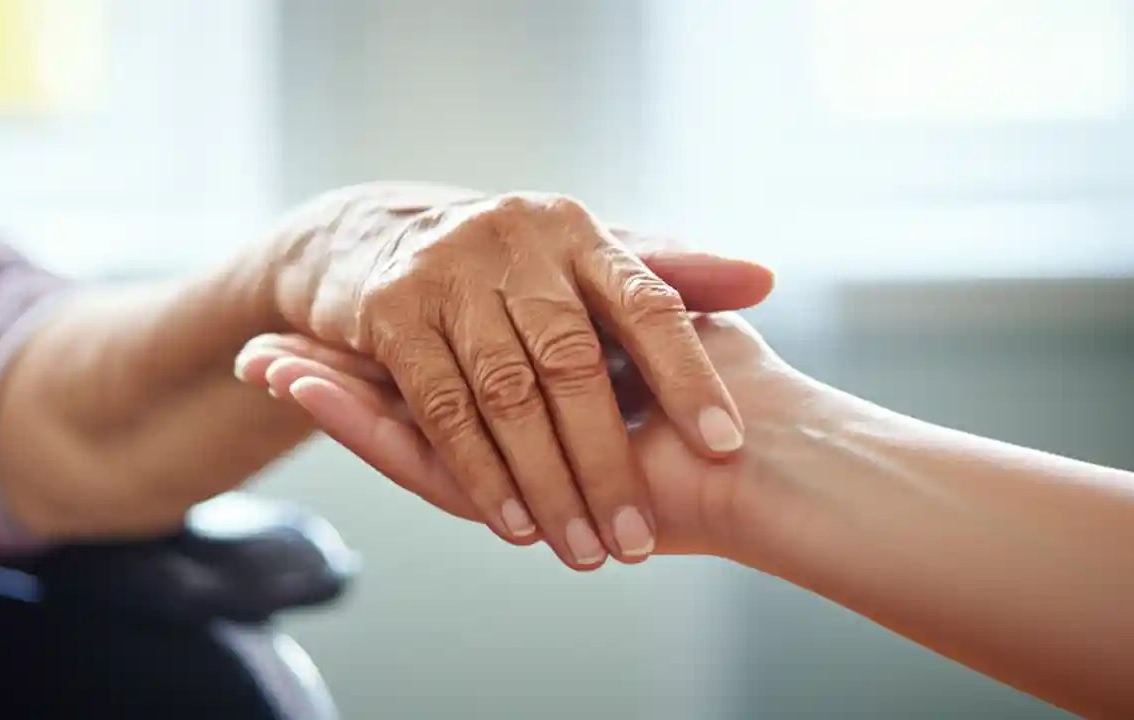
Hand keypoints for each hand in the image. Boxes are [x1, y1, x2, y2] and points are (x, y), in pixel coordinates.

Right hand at [254, 183, 772, 567]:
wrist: (370, 240)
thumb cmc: (505, 266)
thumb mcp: (582, 260)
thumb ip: (668, 275)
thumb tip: (763, 280)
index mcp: (575, 229)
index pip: (646, 303)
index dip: (687, 376)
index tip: (726, 448)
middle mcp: (513, 241)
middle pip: (572, 362)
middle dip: (607, 460)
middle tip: (637, 537)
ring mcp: (446, 273)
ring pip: (507, 395)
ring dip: (546, 483)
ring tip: (582, 548)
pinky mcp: (390, 313)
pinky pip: (442, 408)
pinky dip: (481, 473)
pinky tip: (513, 524)